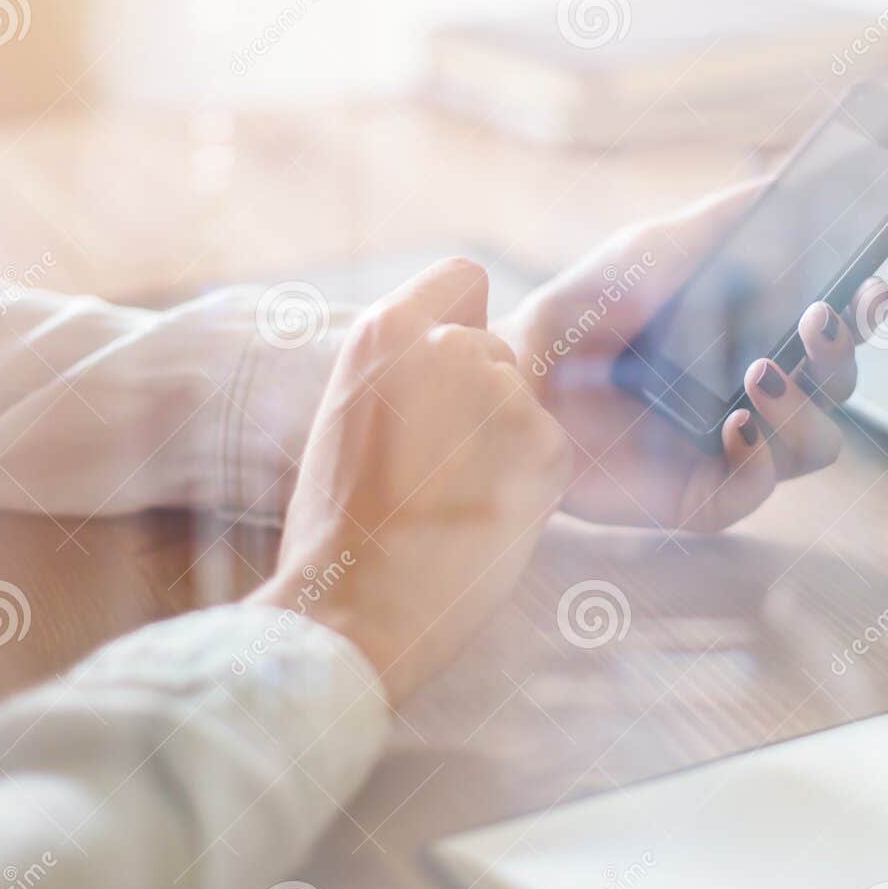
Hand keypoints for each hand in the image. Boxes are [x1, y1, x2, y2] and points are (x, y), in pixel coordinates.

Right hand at [251, 258, 571, 701]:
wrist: (354, 609)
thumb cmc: (337, 529)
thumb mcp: (347, 415)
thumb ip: (402, 372)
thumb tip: (453, 355)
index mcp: (385, 330)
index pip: (463, 279)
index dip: (465, 320)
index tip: (452, 369)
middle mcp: (450, 347)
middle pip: (497, 351)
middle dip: (482, 399)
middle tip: (440, 468)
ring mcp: (504, 394)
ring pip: (525, 405)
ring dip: (507, 443)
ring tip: (454, 501)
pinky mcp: (547, 446)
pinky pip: (551, 452)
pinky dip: (530, 485)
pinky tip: (484, 522)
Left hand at [497, 182, 887, 531]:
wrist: (516, 374)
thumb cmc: (586, 310)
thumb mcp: (655, 249)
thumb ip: (727, 219)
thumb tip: (796, 181)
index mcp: (761, 338)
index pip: (837, 333)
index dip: (865, 314)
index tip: (870, 288)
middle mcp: (759, 398)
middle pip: (839, 389)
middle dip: (841, 356)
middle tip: (817, 320)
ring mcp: (734, 452)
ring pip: (816, 447)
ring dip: (803, 409)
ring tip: (759, 370)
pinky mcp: (700, 498)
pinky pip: (756, 494)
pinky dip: (757, 459)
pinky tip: (733, 424)